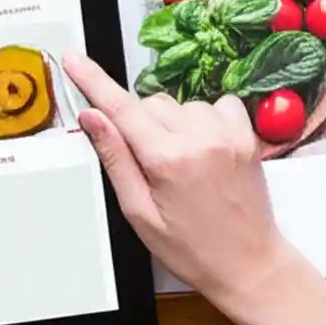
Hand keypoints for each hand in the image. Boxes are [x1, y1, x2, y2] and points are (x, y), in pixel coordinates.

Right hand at [63, 52, 283, 295]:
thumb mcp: (140, 213)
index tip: (76, 60)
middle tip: (148, 164)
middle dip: (139, 125)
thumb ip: (116, 159)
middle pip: (150, 104)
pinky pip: (216, 103)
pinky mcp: (247, 134)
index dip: (93, 81)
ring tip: (180, 164)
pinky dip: (204, 118)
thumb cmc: (195, 249)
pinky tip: (203, 147)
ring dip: (172, 123)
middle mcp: (202, 138)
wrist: (249, 264)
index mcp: (169, 160)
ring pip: (181, 103)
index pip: (122, 108)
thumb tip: (93, 118)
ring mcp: (229, 133)